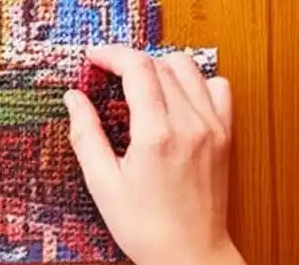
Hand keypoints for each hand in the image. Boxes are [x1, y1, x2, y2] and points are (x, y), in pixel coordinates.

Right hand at [64, 46, 242, 264]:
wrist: (190, 256)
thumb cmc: (146, 227)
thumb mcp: (102, 184)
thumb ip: (86, 134)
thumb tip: (73, 97)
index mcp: (156, 134)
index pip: (137, 67)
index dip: (111, 54)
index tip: (93, 57)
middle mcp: (189, 124)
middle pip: (160, 63)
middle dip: (129, 62)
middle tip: (108, 76)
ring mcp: (212, 127)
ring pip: (189, 68)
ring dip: (160, 67)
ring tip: (140, 85)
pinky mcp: (225, 135)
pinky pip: (218, 87)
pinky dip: (195, 82)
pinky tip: (176, 98)